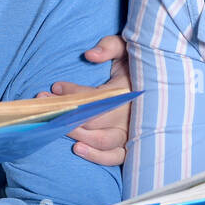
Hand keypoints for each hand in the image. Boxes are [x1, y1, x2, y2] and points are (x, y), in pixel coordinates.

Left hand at [37, 35, 130, 165]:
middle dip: (67, 115)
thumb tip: (90, 55)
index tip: (55, 87)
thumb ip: (108, 47)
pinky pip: (114, 157)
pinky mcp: (130, 146)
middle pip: (95, 120)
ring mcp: (131, 133)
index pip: (95, 95)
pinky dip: (97, 156)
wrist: (158, 83)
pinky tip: (78, 149)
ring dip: (79, 136)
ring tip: (58, 129)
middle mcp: (130, 114)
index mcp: (127, 90)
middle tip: (46, 109)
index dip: (73, 92)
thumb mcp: (125, 47)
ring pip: (103, 140)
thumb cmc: (135, 65)